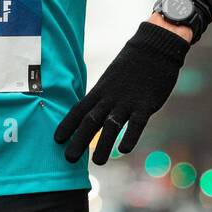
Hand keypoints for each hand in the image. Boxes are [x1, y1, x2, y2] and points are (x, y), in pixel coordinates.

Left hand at [54, 21, 190, 164]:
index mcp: (101, 90)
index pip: (79, 109)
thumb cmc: (132, 65)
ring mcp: (128, 101)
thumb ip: (104, 96)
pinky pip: (137, 123)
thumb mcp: (111, 78)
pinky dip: (130, 136)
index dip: (67, 125)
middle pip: (91, 121)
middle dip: (78, 140)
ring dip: (104, 145)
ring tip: (97, 163)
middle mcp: (110, 97)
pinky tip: (124, 150)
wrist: (154, 48)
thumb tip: (94, 111)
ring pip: (112, 125)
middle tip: (68, 158)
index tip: (56, 139)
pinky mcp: (146, 104)